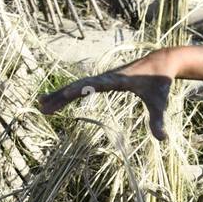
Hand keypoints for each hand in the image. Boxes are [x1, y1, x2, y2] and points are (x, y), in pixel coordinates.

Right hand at [37, 49, 176, 139]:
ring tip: (41, 106)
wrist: (160, 62)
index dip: (80, 90)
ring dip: (59, 96)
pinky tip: (55, 100)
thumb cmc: (160, 82)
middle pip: (78, 86)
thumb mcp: (160, 102)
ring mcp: (102, 78)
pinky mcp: (102, 81)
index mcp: (118, 80)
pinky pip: (81, 87)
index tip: (65, 94)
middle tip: (43, 108)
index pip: (95, 85)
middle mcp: (106, 77)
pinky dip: (67, 93)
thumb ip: (159, 120)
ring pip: (76, 86)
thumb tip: (162, 139)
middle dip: (60, 97)